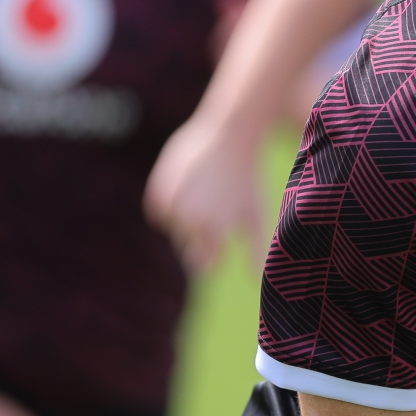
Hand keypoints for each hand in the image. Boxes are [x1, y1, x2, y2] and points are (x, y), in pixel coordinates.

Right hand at [145, 117, 267, 274]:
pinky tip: (188, 190)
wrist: (228, 134)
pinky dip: (170, 207)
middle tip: (215, 211)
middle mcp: (191, 220)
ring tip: (206, 197)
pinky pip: (160, 213)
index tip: (219, 246)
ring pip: (173, 231)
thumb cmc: (246, 178)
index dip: (212, 257)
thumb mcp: (254, 215)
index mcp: (216, 231)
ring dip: (185, 222)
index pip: (205, 262)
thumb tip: (257, 281)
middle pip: (188, 247)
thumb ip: (255, 251)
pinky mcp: (159, 191)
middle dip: (200, 238)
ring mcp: (173, 205)